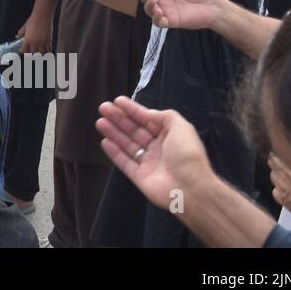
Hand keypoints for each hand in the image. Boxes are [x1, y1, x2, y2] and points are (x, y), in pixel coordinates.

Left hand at [16, 11, 52, 53]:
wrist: (43, 15)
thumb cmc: (33, 19)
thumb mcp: (25, 26)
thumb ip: (21, 32)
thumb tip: (17, 36)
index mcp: (28, 39)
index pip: (25, 51)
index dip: (24, 53)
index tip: (24, 52)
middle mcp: (35, 42)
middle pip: (33, 54)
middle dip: (32, 55)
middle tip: (32, 54)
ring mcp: (43, 42)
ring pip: (42, 53)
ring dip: (40, 54)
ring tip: (39, 54)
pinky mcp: (49, 40)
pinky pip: (49, 49)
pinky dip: (47, 51)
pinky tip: (46, 51)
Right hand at [96, 96, 212, 212]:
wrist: (190, 188)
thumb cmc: (187, 154)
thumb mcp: (182, 127)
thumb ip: (165, 116)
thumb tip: (148, 113)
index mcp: (169, 136)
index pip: (147, 119)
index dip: (132, 110)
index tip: (117, 101)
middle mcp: (158, 148)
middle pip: (134, 130)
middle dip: (119, 119)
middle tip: (103, 108)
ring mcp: (148, 162)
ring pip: (127, 144)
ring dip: (114, 132)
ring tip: (100, 122)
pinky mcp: (140, 176)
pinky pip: (125, 162)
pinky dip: (114, 152)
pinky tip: (104, 141)